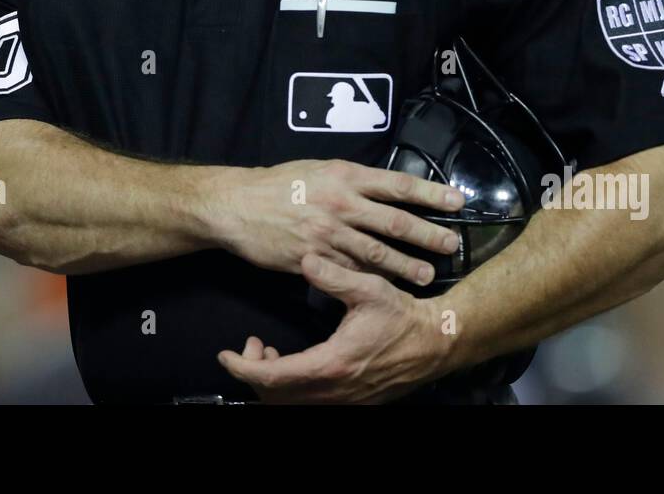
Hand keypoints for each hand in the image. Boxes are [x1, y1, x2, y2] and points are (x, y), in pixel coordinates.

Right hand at [212, 158, 463, 286]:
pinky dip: (370, 280)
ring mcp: (327, 233)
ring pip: (376, 253)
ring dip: (405, 265)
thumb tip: (384, 190)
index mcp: (345, 175)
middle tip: (452, 246)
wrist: (237, 205)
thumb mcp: (319, 169)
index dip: (430, 194)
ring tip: (427, 275)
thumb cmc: (279, 184)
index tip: (457, 201)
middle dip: (427, 235)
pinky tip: (385, 288)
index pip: (397, 184)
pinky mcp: (313, 259)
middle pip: (394, 222)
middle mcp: (341, 203)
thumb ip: (352, 181)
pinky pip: (348, 272)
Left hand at [217, 253, 451, 403]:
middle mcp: (336, 391)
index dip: (243, 367)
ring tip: (269, 351)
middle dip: (254, 374)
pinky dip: (293, 387)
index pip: (273, 377)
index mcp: (333, 364)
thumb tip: (305, 260)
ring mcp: (345, 400)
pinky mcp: (353, 402)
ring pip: (292, 403)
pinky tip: (297, 361)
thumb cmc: (404, 316)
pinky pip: (311, 403)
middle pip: (276, 397)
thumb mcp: (369, 289)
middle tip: (251, 345)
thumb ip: (334, 276)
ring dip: (273, 381)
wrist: (437, 343)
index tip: (227, 354)